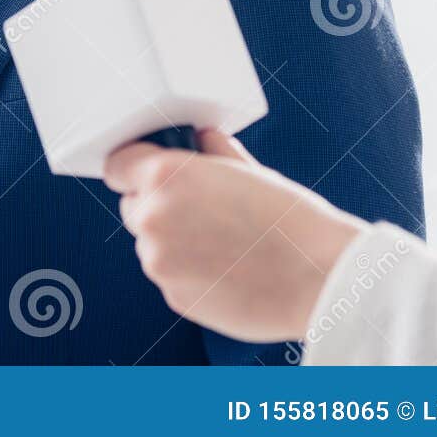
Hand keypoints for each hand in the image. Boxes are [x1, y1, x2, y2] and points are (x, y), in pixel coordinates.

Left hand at [103, 130, 365, 342]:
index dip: (134, 168)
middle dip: (157, 206)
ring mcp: (160, 262)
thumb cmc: (290, 219)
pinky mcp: (173, 297)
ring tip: (222, 244)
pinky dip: (188, 273)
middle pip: (133, 206)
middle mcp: (153, 217)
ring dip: (172, 242)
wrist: (319, 278)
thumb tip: (203, 139)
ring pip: (150, 244)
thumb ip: (213, 152)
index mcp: (165, 175)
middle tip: (199, 211)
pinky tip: (225, 269)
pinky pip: (169, 276)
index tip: (147, 174)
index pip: (117, 165)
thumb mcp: (249, 170)